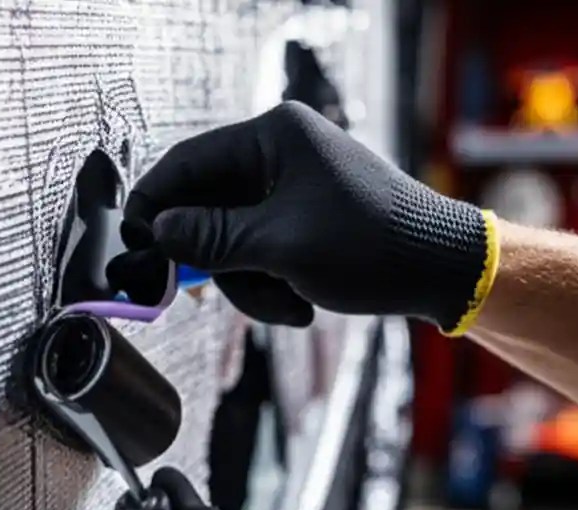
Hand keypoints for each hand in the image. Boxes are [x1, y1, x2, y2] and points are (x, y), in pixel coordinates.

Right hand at [109, 100, 491, 333]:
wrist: (442, 270)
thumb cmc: (371, 246)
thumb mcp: (279, 246)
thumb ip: (210, 238)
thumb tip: (157, 233)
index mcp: (274, 135)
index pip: (188, 162)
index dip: (154, 204)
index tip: (134, 244)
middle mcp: (280, 152)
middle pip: (208, 208)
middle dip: (217, 261)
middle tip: (208, 296)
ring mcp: (293, 185)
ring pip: (232, 238)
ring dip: (248, 282)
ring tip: (285, 305)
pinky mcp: (304, 216)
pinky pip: (260, 249)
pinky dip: (270, 282)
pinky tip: (300, 304)